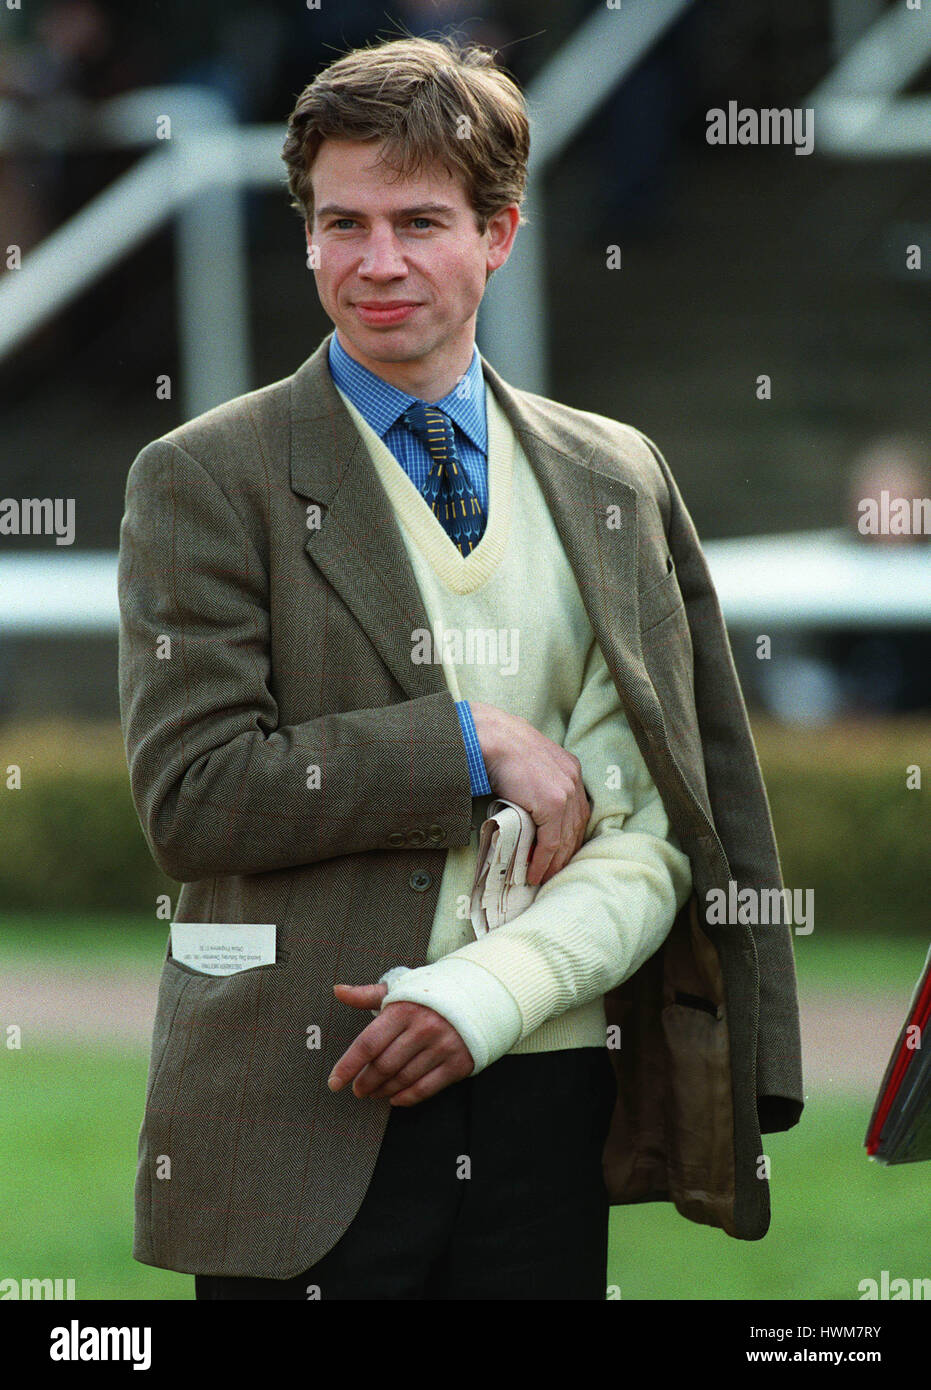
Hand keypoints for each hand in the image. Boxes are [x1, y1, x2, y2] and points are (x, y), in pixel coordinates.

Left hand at [328, 983, 473, 1105]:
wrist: (479, 996)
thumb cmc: (431, 994)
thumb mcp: (400, 989)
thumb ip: (367, 995)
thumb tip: (338, 991)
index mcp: (404, 1009)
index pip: (368, 1043)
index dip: (348, 1066)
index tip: (334, 1082)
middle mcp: (423, 1028)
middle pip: (384, 1066)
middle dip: (365, 1082)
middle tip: (357, 1089)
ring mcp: (442, 1047)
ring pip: (403, 1079)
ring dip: (383, 1091)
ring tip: (373, 1092)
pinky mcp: (458, 1063)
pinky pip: (426, 1088)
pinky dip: (407, 1097)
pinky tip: (395, 1098)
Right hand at [468, 701, 590, 885]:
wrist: (491, 737)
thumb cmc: (500, 745)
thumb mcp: (528, 761)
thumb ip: (536, 780)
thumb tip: (528, 800)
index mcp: (570, 768)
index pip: (577, 811)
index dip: (570, 835)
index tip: (561, 853)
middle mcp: (573, 780)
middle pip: (576, 826)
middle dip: (566, 853)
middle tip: (553, 871)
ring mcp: (564, 792)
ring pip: (565, 838)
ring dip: (554, 862)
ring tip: (542, 877)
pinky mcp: (552, 804)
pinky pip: (551, 842)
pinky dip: (543, 860)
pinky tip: (534, 872)